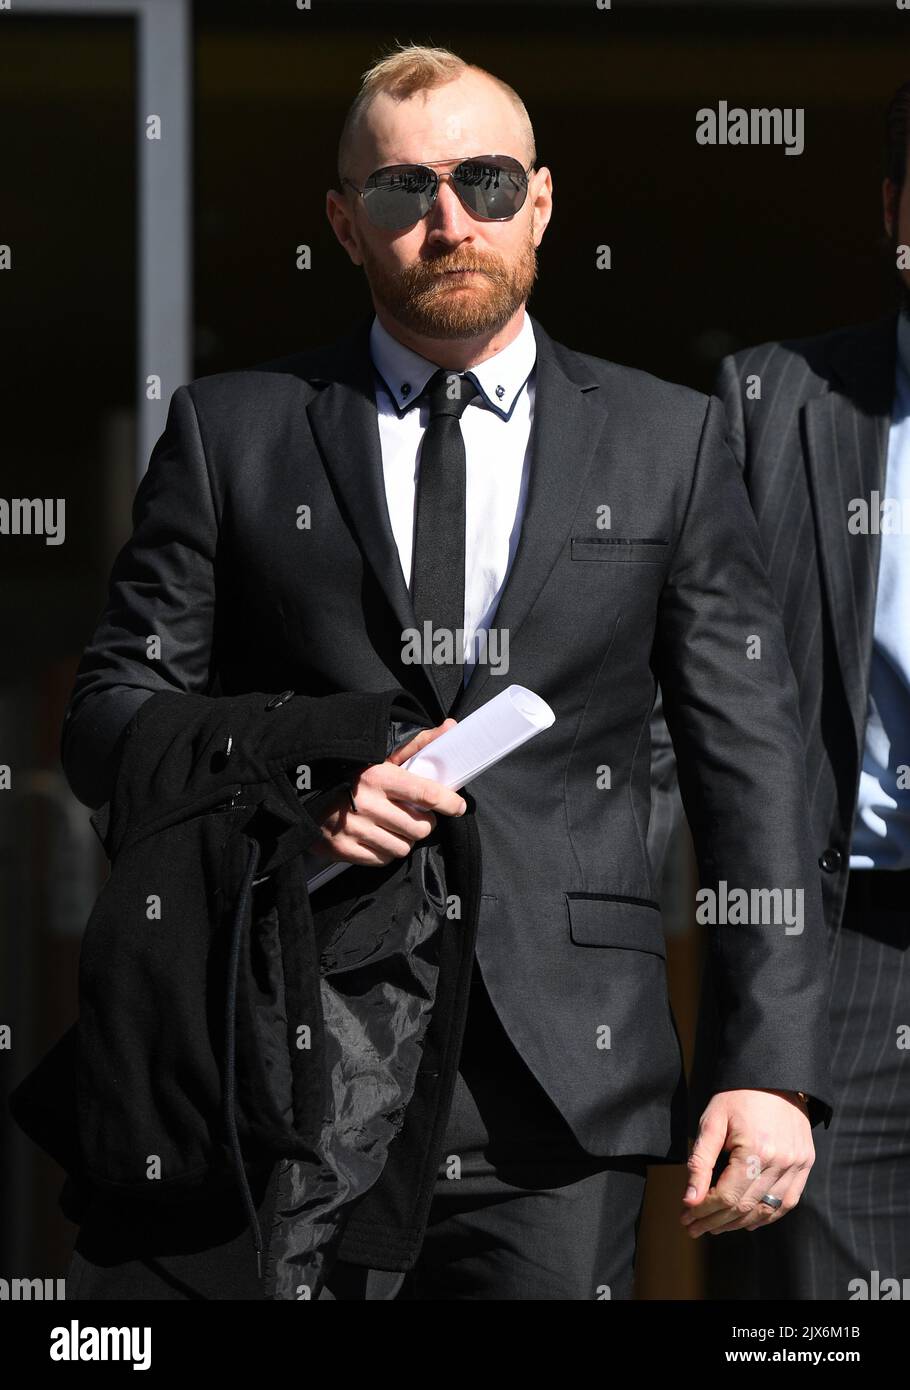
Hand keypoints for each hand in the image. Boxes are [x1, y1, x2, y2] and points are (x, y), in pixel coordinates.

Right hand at [309, 718, 465, 867]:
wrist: (303, 789)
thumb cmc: (351, 772)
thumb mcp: (381, 754)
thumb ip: (418, 743)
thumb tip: (451, 727)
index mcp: (378, 776)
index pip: (426, 793)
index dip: (449, 802)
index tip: (458, 806)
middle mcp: (366, 803)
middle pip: (420, 827)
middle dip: (423, 822)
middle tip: (415, 815)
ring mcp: (353, 828)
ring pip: (403, 847)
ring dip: (404, 838)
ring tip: (393, 826)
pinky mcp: (342, 848)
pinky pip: (382, 860)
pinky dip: (385, 851)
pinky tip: (377, 836)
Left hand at [680, 1089, 813, 1235]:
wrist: (775, 1077)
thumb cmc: (738, 1096)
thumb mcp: (712, 1121)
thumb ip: (700, 1161)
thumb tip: (690, 1199)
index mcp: (755, 1150)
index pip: (726, 1196)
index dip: (703, 1211)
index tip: (685, 1216)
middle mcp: (780, 1162)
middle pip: (745, 1207)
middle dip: (715, 1221)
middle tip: (693, 1227)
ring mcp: (797, 1165)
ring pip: (766, 1211)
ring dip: (738, 1224)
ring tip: (715, 1226)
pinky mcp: (805, 1164)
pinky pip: (786, 1203)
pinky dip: (766, 1216)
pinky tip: (747, 1221)